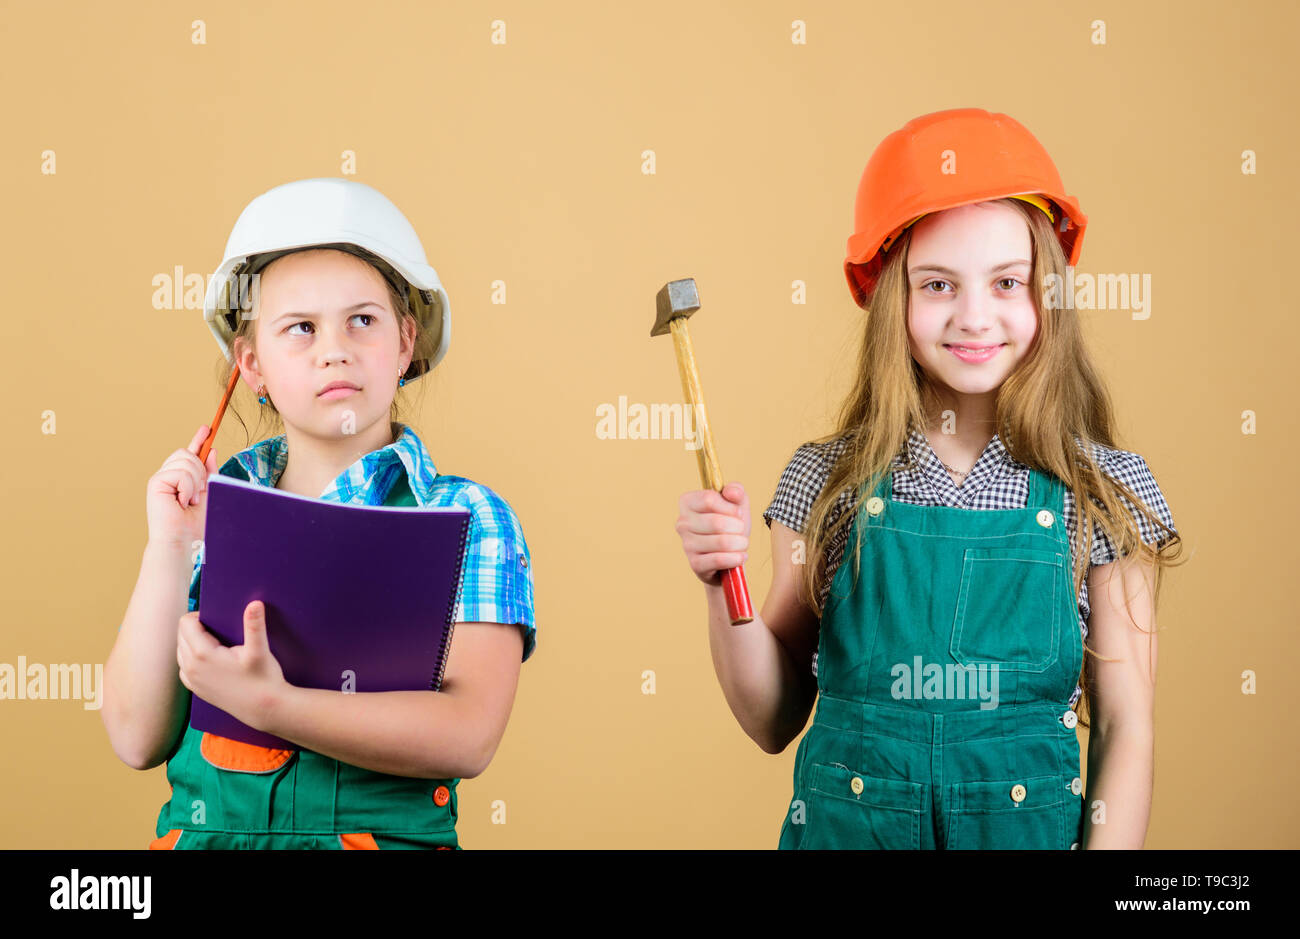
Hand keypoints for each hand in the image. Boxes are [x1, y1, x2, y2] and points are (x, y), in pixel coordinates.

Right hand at [147, 425, 217, 550]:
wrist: (182, 539)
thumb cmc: (194, 523)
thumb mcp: (209, 493)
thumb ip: (209, 472)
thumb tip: (211, 450)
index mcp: (181, 478)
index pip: (189, 453)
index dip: (197, 439)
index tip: (207, 428)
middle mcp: (168, 475)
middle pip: (187, 453)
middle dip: (200, 472)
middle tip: (198, 494)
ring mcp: (160, 477)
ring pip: (185, 460)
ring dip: (194, 481)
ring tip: (189, 500)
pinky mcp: (155, 482)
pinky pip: (180, 472)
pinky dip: (187, 487)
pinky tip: (181, 501)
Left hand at [177, 600, 287, 731]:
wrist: (264, 709)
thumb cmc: (263, 679)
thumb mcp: (260, 650)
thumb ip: (254, 625)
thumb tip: (255, 603)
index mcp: (202, 654)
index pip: (186, 623)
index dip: (199, 615)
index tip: (217, 618)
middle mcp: (191, 668)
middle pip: (181, 635)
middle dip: (196, 627)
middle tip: (219, 628)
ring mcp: (192, 680)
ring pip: (180, 650)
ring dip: (192, 642)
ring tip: (215, 641)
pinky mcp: (196, 689)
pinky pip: (184, 666)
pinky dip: (191, 658)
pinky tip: (210, 658)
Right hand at [676, 482, 750, 585]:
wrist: (729, 554)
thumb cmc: (730, 525)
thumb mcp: (736, 504)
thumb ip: (736, 491)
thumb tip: (731, 492)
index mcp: (688, 502)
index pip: (709, 499)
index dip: (730, 507)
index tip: (737, 513)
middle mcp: (682, 522)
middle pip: (716, 522)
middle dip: (738, 528)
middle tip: (741, 531)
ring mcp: (687, 544)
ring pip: (721, 542)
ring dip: (740, 544)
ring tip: (741, 544)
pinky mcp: (695, 563)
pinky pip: (719, 559)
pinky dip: (735, 558)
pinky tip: (739, 556)